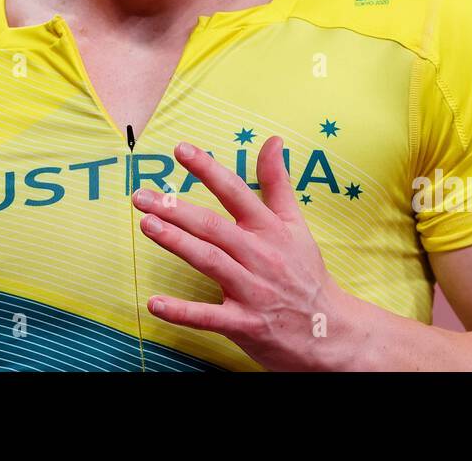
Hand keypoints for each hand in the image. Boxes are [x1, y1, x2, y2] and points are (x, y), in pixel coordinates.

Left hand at [130, 135, 359, 370]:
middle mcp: (260, 256)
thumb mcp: (297, 225)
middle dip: (175, 209)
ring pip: (209, 261)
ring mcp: (252, 290)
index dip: (208, 169)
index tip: (181, 150)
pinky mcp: (245, 324)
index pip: (236, 191)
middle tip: (142, 196)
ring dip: (176, 243)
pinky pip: (208, 317)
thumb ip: (278, 184)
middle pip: (213, 226)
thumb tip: (273, 141)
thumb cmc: (306, 274)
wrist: (330, 331)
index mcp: (270, 230)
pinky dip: (181, 311)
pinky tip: (154, 303)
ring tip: (147, 225)